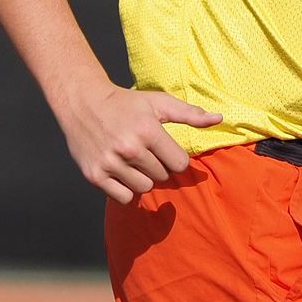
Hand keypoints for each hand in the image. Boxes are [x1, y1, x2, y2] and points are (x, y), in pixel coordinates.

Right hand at [57, 81, 223, 203]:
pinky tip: (120, 171)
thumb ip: (190, 114)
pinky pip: (123, 198)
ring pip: (143, 188)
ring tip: (131, 160)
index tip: (164, 149)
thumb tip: (219, 119)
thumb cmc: (125, 103)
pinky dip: (124, 189)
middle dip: (157, 166)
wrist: (82, 103)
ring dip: (142, 178)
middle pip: (161, 177)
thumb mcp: (159, 103)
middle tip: (144, 150)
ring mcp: (109, 163)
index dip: (175, 158)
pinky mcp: (94, 176)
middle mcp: (128, 148)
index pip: (179, 164)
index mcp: (147, 130)